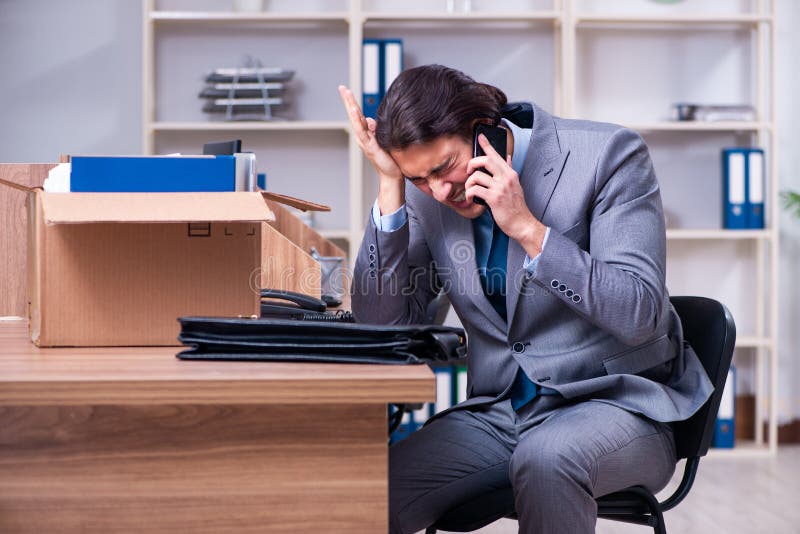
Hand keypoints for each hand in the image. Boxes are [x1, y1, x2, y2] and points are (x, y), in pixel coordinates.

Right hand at [338, 85, 402, 181]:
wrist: (391, 175)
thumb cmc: (388, 158)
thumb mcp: (381, 139)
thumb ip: (375, 129)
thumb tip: (369, 119)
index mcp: (365, 134)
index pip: (357, 114)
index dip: (351, 102)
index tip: (346, 89)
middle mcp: (362, 136)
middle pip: (353, 115)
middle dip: (348, 100)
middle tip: (342, 87)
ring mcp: (365, 141)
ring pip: (356, 121)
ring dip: (351, 107)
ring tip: (347, 94)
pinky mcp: (370, 146)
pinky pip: (362, 132)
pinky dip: (357, 121)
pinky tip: (355, 111)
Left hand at [466, 134, 546, 255]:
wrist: (522, 223)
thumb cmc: (516, 206)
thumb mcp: (515, 185)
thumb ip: (509, 171)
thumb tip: (508, 158)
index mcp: (510, 174)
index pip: (497, 155)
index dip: (487, 145)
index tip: (480, 137)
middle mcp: (506, 178)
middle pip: (485, 160)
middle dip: (472, 163)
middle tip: (469, 172)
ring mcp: (500, 188)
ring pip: (477, 176)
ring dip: (469, 183)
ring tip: (470, 190)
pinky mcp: (494, 198)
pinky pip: (475, 190)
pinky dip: (469, 193)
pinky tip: (471, 198)